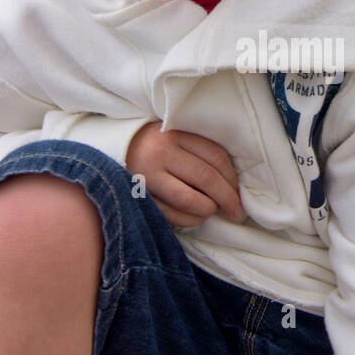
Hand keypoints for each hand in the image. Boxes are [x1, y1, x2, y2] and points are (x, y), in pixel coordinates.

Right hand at [125, 121, 245, 226]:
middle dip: (227, 198)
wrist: (115, 149)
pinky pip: (172, 216)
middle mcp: (161, 153)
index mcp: (175, 134)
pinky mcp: (138, 197)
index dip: (232, 178)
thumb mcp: (177, 136)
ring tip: (212, 210)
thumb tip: (232, 184)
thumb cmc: (156, 145)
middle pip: (206, 178)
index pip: (215, 156)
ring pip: (189, 200)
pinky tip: (195, 217)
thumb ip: (200, 152)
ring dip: (208, 210)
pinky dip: (190, 220)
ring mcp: (147, 176)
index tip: (238, 191)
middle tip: (236, 210)